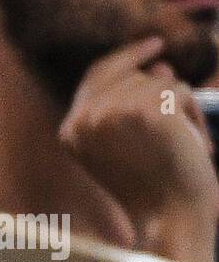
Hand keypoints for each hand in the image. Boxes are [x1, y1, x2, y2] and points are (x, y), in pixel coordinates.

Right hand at [59, 36, 218, 261]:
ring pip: (159, 80)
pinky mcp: (144, 108)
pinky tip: (190, 143)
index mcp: (70, 131)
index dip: (126, 56)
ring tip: (181, 144)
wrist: (168, 216)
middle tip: (179, 126)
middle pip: (131, 74)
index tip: (155, 45)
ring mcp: (111, 112)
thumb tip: (159, 64)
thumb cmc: (153, 187)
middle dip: (160, 92)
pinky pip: (179, 90)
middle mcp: (83, 119)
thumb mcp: (125, 144)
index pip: (96, 75)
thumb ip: (127, 104)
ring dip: (179, 108)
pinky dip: (192, 114)